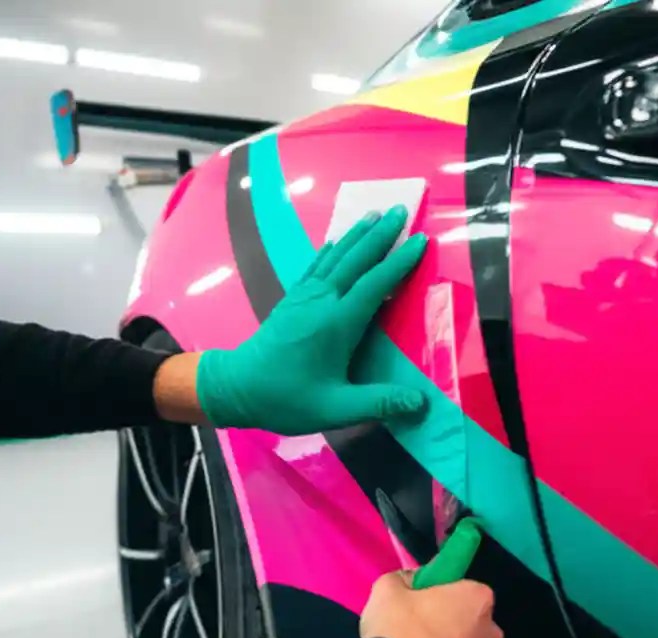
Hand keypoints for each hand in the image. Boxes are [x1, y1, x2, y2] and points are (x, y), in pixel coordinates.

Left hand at [183, 206, 427, 433]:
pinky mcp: (292, 299)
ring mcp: (304, 297)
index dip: (399, 262)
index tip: (420, 240)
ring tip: (377, 214)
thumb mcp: (334, 409)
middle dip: (381, 234)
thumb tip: (420, 403)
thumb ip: (377, 403)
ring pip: (336, 256)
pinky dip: (332, 249)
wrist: (237, 388)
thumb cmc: (287, 399)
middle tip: (401, 208)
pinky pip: (317, 265)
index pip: (374, 284)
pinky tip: (338, 239)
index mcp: (336, 324)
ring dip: (358, 234)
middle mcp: (321, 301)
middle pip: (356, 259)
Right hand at [360, 570, 502, 637]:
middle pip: (469, 617)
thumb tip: (412, 581)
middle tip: (418, 622)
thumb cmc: (399, 627)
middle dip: (450, 619)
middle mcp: (491, 630)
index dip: (442, 590)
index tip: (420, 597)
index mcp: (478, 598)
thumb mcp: (388, 588)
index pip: (465, 586)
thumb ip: (405, 577)